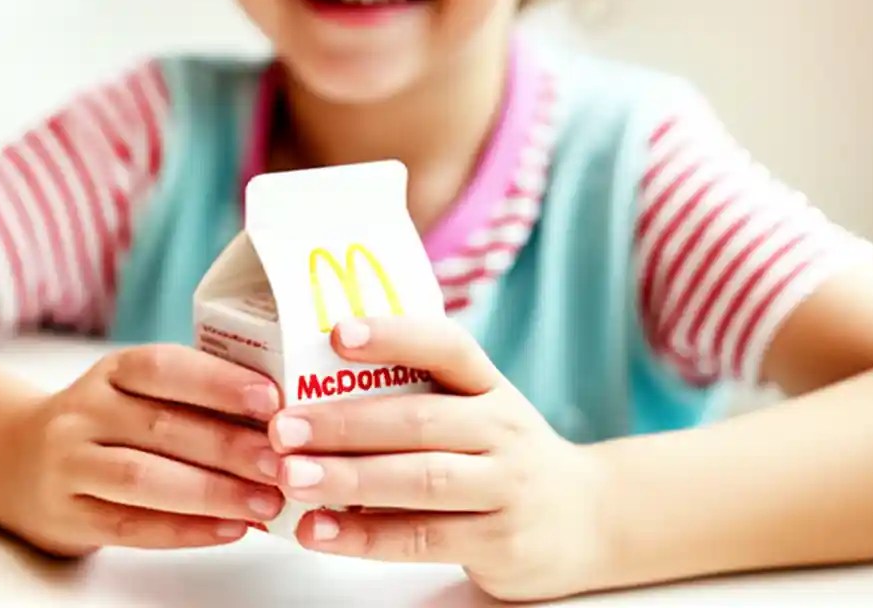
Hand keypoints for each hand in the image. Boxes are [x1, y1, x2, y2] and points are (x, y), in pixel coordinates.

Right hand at [0, 345, 285, 556]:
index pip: (163, 368)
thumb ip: (191, 398)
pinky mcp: (68, 516)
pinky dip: (186, 530)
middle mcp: (84, 413)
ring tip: (266, 503)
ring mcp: (70, 465)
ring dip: (212, 492)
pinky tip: (230, 529)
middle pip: (161, 427)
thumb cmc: (104, 425)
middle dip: (229, 446)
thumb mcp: (133, 393)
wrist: (14, 462)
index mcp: (111, 372)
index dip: (217, 381)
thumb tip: (277, 416)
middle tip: (283, 462)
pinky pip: (130, 527)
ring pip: (144, 478)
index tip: (270, 399)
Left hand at [269, 317, 613, 601]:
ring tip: (290, 477)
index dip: (395, 336)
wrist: (590, 520)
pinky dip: (364, 536)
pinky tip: (317, 533)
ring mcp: (506, 487)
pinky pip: (423, 538)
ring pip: (422, 479)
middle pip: (421, 420)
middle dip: (345, 422)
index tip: (337, 332)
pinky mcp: (501, 542)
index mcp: (489, 387)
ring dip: (349, 478)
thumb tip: (309, 392)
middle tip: (283, 427)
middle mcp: (503, 429)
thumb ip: (416, 399)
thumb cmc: (503, 458)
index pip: (447, 347)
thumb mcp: (479, 413)